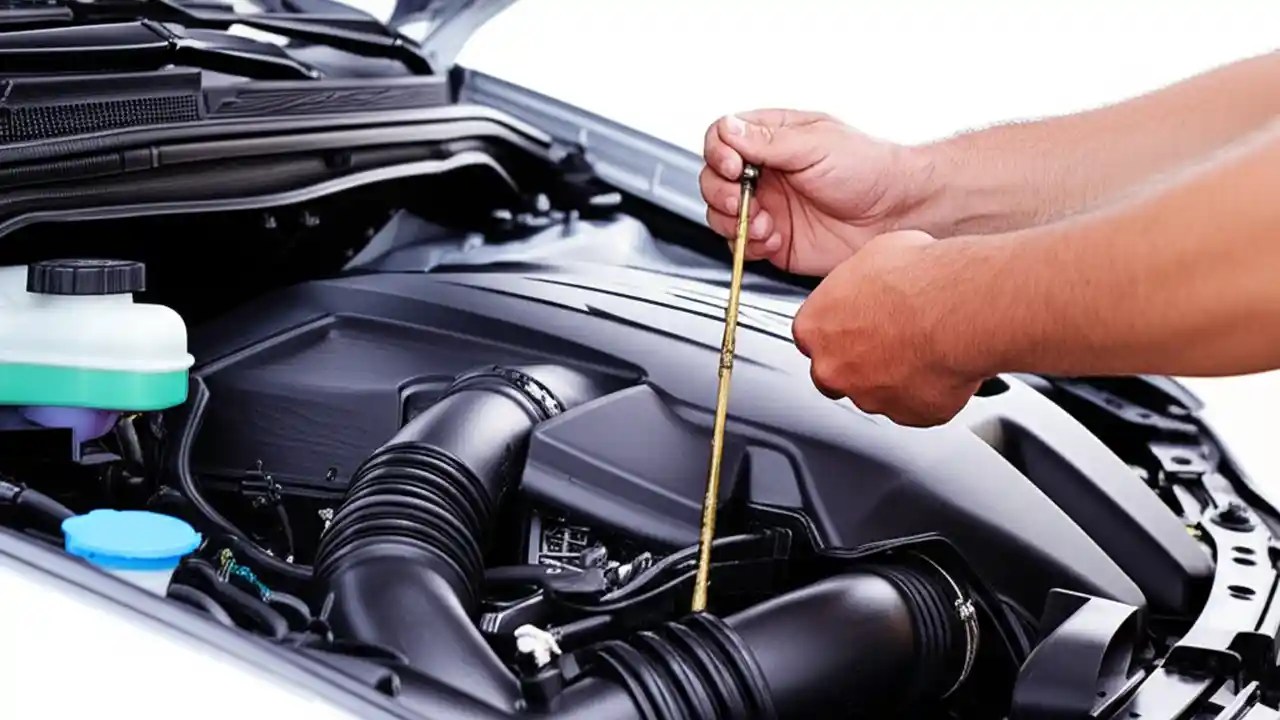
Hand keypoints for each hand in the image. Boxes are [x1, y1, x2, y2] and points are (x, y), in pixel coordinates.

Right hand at [701, 109, 929, 275]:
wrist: (897, 213)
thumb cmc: (870, 168)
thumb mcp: (816, 144)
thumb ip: (767, 141)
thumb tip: (728, 129)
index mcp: (773, 139)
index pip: (722, 138)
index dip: (719, 153)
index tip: (733, 167)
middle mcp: (766, 172)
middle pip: (713, 179)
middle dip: (721, 192)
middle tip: (741, 200)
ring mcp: (769, 207)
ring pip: (721, 215)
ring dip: (735, 222)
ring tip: (765, 223)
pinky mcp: (775, 240)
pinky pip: (743, 246)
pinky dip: (750, 246)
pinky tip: (775, 239)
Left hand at [791, 230, 985, 425]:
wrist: (959, 308)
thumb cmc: (917, 279)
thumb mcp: (874, 255)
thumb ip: (859, 283)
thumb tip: (870, 280)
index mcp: (815, 328)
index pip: (813, 338)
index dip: (840, 330)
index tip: (858, 323)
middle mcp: (833, 369)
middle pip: (836, 373)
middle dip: (860, 362)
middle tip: (891, 339)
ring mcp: (869, 397)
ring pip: (876, 393)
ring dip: (895, 376)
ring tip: (925, 347)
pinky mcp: (908, 415)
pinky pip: (915, 407)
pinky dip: (927, 392)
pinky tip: (943, 364)